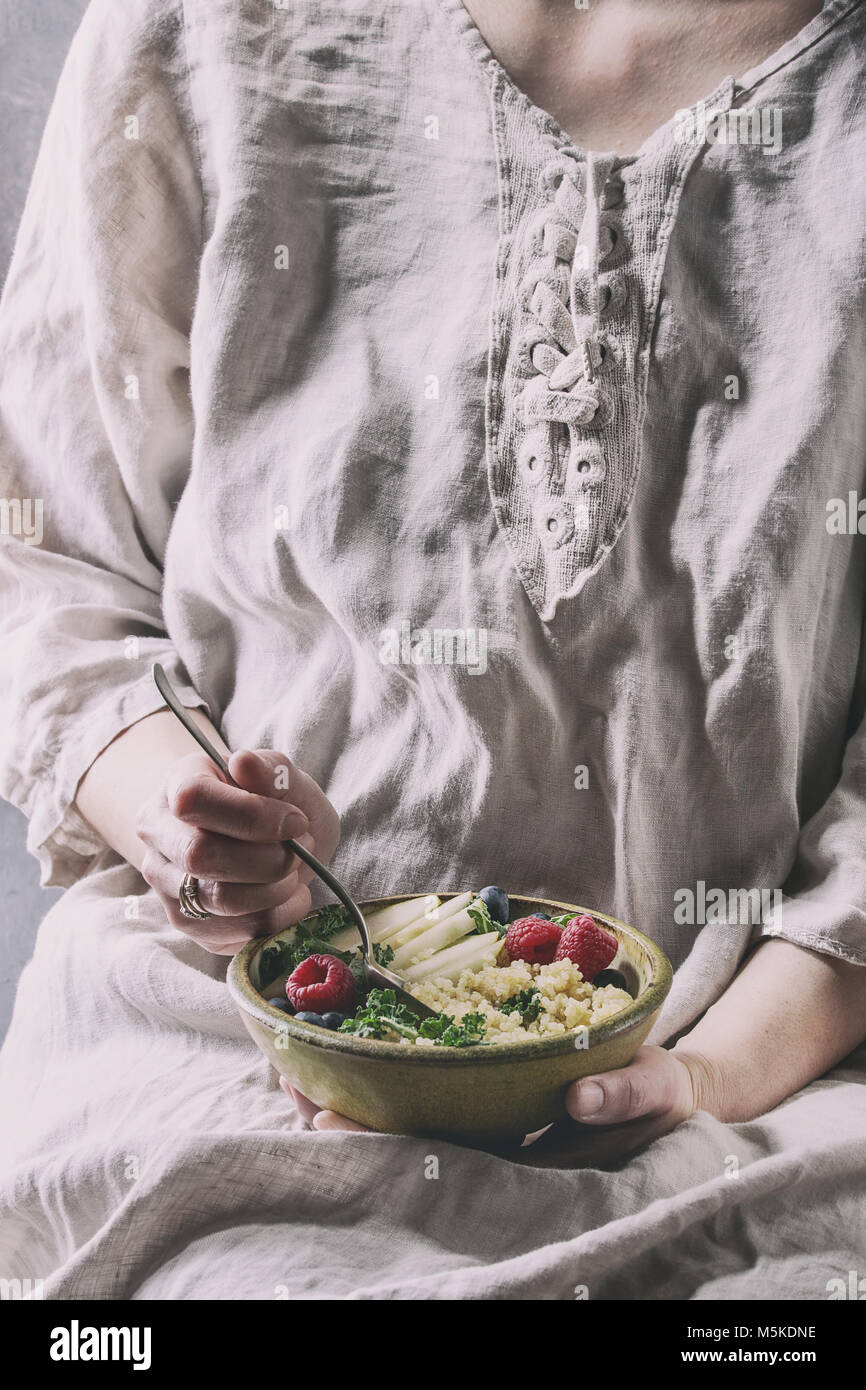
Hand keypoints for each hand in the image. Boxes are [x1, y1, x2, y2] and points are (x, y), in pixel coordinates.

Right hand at [136, 748, 339, 953]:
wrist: (261, 840)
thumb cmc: (272, 802)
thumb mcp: (283, 778)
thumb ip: (270, 769)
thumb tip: (244, 763)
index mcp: (177, 785)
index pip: (194, 799)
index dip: (252, 814)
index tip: (296, 821)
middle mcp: (159, 835)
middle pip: (202, 855)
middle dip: (269, 858)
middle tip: (302, 848)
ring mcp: (167, 883)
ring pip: (220, 900)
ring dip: (276, 889)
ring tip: (295, 870)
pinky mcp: (188, 923)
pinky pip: (236, 931)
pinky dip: (278, 915)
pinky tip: (288, 894)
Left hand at [279, 1046, 717, 1163]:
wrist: (665, 1092)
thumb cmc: (661, 1100)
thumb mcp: (656, 1091)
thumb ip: (624, 1094)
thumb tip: (583, 1097)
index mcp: (516, 1151)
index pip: (430, 1148)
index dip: (375, 1132)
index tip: (326, 1110)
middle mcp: (487, 1138)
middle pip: (399, 1131)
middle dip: (342, 1110)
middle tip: (286, 1080)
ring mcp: (481, 1115)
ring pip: (400, 1110)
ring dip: (348, 1089)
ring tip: (289, 1063)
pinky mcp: (483, 1090)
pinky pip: (420, 1083)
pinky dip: (377, 1066)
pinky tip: (340, 1045)